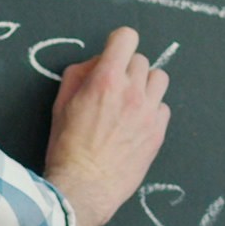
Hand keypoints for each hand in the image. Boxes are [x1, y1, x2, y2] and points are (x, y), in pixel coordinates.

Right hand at [44, 27, 170, 225]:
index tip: (113, 54)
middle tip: (114, 88)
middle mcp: (132, 92)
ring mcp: (149, 113)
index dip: (118, 43)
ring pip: (159, 79)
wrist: (84, 187)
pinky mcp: (158, 132)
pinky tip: (136, 124)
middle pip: (141, 60)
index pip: (126, 38)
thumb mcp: (60, 103)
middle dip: (126, 69)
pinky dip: (152, 110)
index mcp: (106, 80)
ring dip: (145, 85)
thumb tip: (96, 64)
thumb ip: (80, 75)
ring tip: (130, 102)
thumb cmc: (66, 147)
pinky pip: (163, 107)